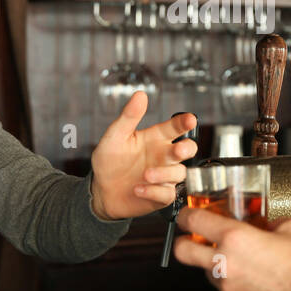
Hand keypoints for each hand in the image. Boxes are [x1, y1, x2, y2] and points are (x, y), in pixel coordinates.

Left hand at [89, 92, 196, 219]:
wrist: (101, 191)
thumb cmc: (110, 161)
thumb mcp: (114, 137)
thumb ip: (129, 117)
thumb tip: (140, 95)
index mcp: (155, 138)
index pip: (174, 127)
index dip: (184, 122)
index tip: (190, 119)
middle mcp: (163, 156)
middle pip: (187, 149)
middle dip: (186, 148)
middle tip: (178, 149)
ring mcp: (164, 177)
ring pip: (179, 173)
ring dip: (164, 174)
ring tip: (146, 174)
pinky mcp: (161, 195)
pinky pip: (167, 194)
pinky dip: (154, 191)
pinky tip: (138, 189)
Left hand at [173, 207, 290, 290]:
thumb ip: (270, 223)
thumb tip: (266, 224)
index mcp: (236, 239)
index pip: (194, 221)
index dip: (187, 215)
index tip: (188, 215)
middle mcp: (226, 265)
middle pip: (183, 252)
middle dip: (184, 242)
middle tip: (193, 238)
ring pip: (207, 273)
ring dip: (215, 265)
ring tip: (239, 261)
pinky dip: (233, 284)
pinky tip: (253, 280)